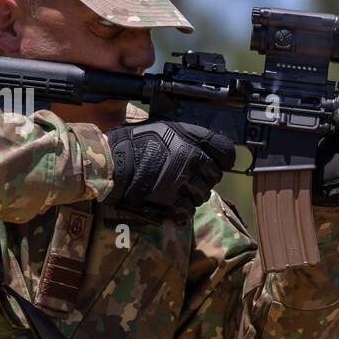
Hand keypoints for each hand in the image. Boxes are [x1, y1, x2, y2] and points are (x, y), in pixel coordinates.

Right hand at [104, 120, 235, 222]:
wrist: (111, 164)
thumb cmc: (134, 143)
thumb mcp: (165, 129)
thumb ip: (189, 137)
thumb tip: (208, 148)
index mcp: (192, 139)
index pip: (226, 151)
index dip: (224, 159)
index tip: (218, 163)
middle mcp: (193, 159)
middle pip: (215, 176)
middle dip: (205, 178)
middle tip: (188, 178)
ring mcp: (185, 181)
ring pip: (203, 194)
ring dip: (193, 195)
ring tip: (177, 190)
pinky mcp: (174, 201)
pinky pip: (189, 209)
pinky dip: (181, 209)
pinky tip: (171, 203)